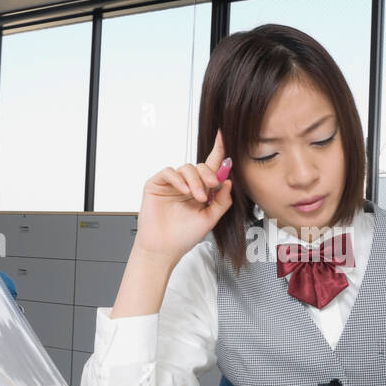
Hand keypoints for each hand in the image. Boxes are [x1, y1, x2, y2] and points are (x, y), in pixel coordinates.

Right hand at [132, 129, 233, 263]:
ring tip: (197, 197)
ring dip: (195, 181)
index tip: (222, 136)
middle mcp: (187, 185)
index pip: (211, 168)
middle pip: (200, 166)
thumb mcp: (210, 219)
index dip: (217, 151)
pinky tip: (184, 191)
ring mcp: (172, 184)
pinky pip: (169, 172)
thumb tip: (228, 181)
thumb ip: (222, 201)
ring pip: (186, 168)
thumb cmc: (184, 236)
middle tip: (211, 187)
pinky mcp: (157, 185)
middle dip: (209, 174)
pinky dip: (178, 179)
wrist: (164, 249)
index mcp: (201, 191)